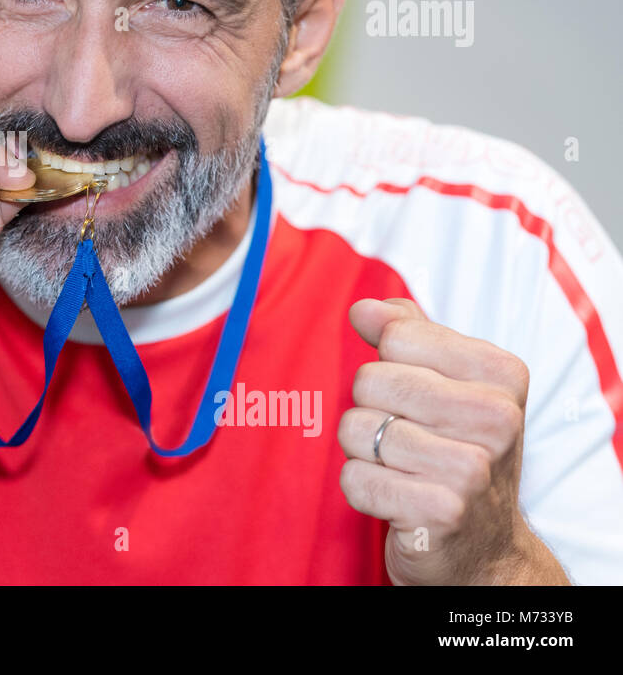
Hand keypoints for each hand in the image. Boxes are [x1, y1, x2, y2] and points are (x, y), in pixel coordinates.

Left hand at [337, 298, 567, 584]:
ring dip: (364, 452)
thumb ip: (407, 333)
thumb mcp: (448, 382)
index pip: (397, 337)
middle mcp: (497, 419)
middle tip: (406, 438)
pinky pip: (354, 478)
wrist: (484, 549)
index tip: (417, 398)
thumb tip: (365, 308)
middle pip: (369, 381)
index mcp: (502, 375)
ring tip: (403, 469)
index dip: (389, 367)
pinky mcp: (440, 512)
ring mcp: (472, 469)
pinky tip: (397, 497)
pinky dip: (362, 489)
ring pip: (356, 430)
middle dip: (371, 410)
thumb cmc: (458, 452)